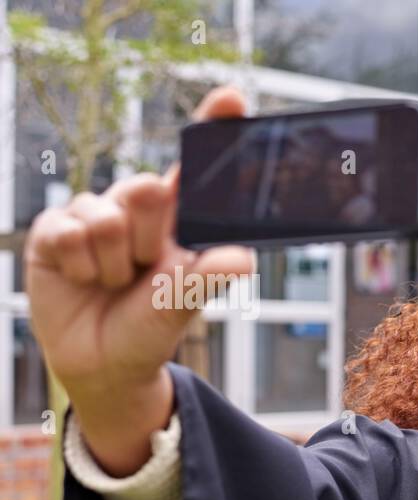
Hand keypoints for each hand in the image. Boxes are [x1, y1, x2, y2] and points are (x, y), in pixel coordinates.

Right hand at [24, 85, 253, 472]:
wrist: (103, 363)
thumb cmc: (150, 330)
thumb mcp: (182, 306)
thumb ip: (206, 278)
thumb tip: (241, 258)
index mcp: (178, 220)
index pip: (194, 167)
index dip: (212, 128)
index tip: (232, 97)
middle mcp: (137, 210)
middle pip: (145, 190)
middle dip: (147, 240)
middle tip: (144, 271)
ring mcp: (94, 216)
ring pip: (106, 218)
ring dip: (112, 264)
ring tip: (113, 283)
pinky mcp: (55, 231)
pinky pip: (68, 233)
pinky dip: (80, 267)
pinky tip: (82, 279)